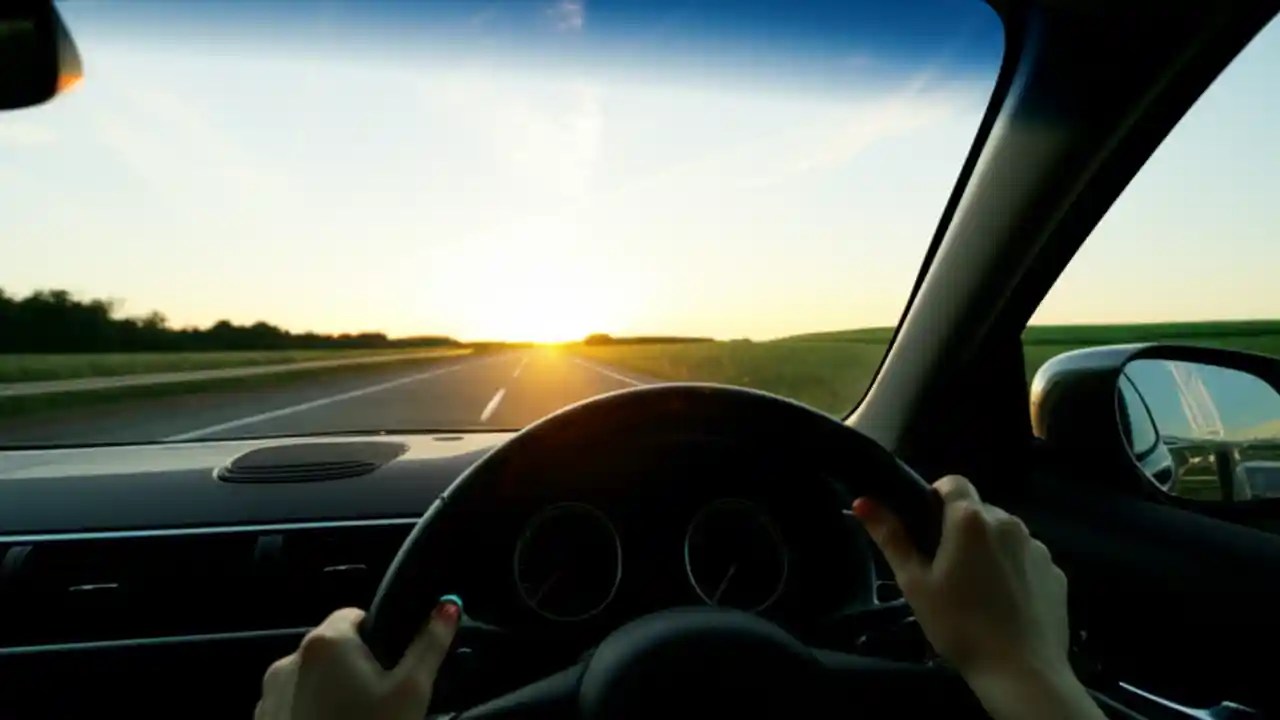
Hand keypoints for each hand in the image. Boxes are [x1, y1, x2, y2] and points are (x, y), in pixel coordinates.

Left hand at [256, 600, 459, 719]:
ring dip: (330, 689)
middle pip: (333, 649)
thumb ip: (430, 644)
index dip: (379, 637)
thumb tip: (449, 605)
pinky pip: (292, 703)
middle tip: (380, 700)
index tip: (391, 669)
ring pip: (311, 678)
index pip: (355, 615)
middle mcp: (288, 659)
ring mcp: (268, 693)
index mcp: (325, 641)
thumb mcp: (411, 690)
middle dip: (356, 667)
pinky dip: (310, 711)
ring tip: (356, 719)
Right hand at [853, 475, 1103, 719]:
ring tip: (977, 591)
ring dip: (989, 549)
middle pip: (978, 511)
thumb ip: (891, 537)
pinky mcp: (1056, 572)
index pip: (952, 482)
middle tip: (946, 570)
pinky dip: (1014, 571)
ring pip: (1004, 535)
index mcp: (970, 519)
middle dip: (961, 530)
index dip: (936, 498)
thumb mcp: (914, 583)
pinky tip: (1005, 604)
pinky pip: (1027, 559)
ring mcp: (1038, 547)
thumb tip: (863, 501)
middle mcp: (1009, 522)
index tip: (927, 531)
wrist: (1021, 671)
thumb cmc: (958, 624)